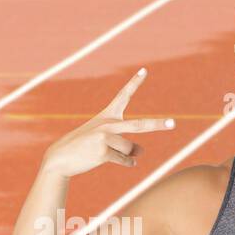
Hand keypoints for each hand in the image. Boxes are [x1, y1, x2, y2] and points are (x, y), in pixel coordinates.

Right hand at [41, 68, 175, 177]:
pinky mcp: (103, 151)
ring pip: (131, 149)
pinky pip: (126, 160)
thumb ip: (127, 143)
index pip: (123, 96)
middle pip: (139, 125)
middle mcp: (108, 124)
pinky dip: (125, 163)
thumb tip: (142, 151)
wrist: (60, 159)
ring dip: (127, 155)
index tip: (145, 71)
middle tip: (174, 123)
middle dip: (158, 125)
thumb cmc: (85, 148)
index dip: (135, 83)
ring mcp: (105, 137)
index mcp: (107, 116)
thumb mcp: (106, 141)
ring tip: (109, 154)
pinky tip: (109, 161)